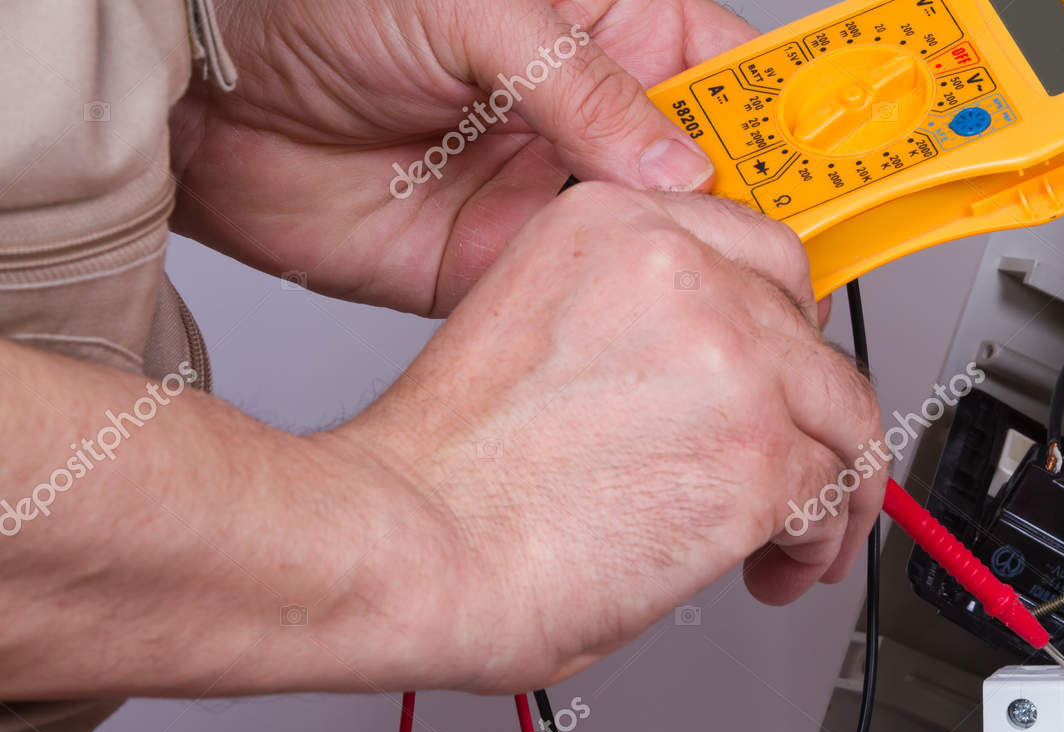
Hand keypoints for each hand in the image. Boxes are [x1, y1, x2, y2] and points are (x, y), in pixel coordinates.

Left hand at [170, 0, 756, 315]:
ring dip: (706, 297)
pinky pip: (586, 308)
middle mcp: (590, 124)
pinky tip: (663, 347)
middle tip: (800, 283)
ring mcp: (551, 204)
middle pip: (717, 189)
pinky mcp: (504, 275)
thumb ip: (585, 89)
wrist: (199, 88)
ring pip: (665, 262)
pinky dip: (626, 334)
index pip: (736, 88)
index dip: (797, 137)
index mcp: (610, 32)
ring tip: (754, 328)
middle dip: (764, 237)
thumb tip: (679, 167)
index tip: (848, 187)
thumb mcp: (475, 8)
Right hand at [327, 185, 882, 689]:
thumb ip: (636, 331)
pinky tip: (772, 572)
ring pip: (844, 421)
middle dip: (813, 424)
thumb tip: (704, 391)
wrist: (412, 544)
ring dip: (830, 492)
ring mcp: (733, 363)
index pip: (765, 259)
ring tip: (791, 548)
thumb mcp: (539, 330)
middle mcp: (686, 276)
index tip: (785, 384)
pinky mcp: (758, 456)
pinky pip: (829, 498)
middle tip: (794, 480)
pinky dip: (811, 546)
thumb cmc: (447, 473)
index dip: (786, 336)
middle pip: (814, 345)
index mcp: (618, 225)